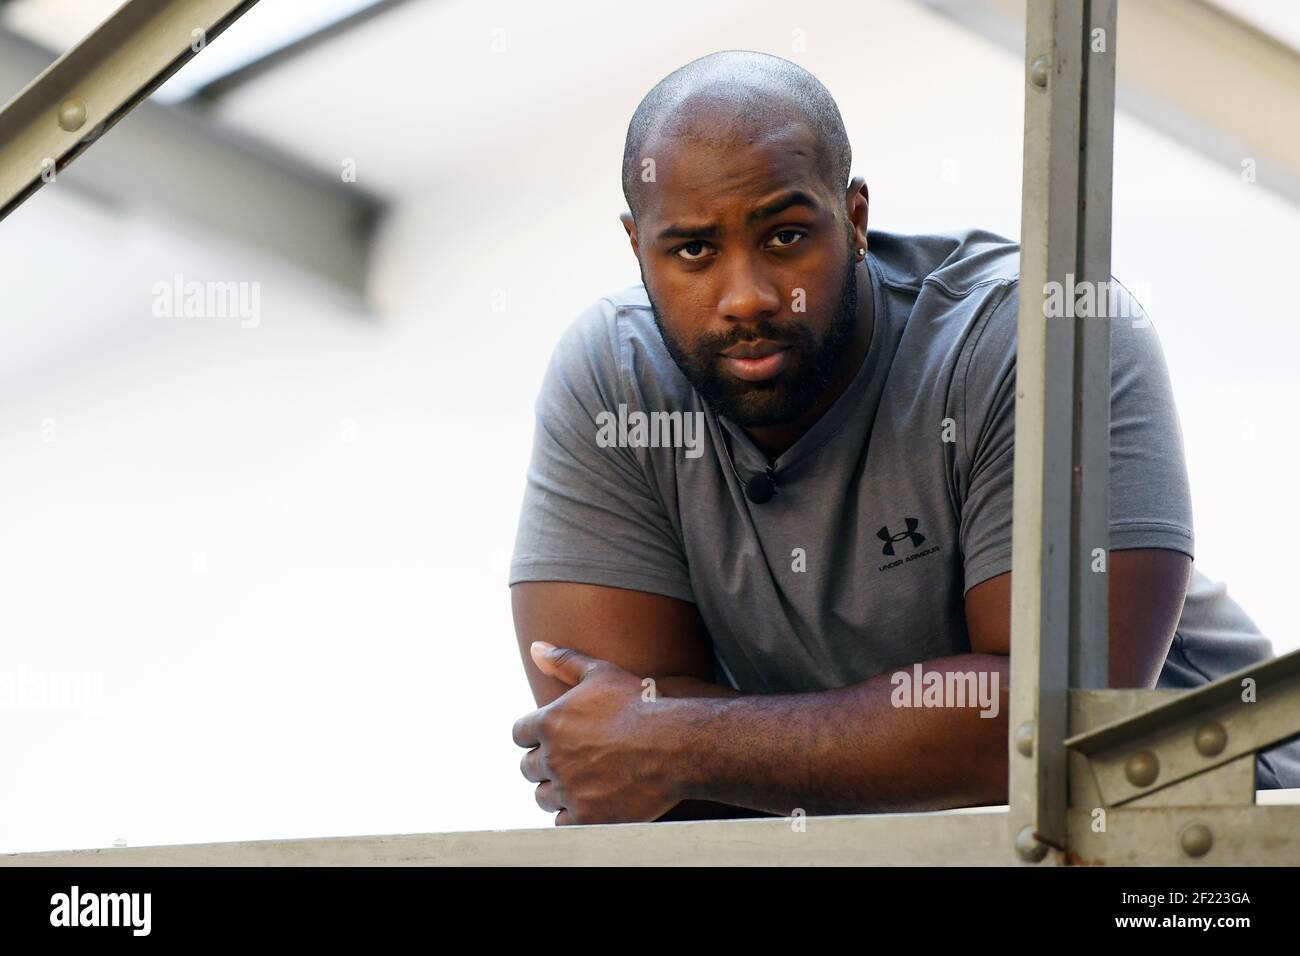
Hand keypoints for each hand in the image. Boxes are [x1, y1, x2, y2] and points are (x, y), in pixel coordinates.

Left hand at [512, 642, 683, 824]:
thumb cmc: (640, 704)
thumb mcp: (602, 673)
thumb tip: (536, 647)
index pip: (520, 734)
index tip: (554, 738)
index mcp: (550, 723)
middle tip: (574, 760)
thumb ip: (565, 661)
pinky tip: (593, 801)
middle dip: (546, 763)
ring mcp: (569, 790)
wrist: (676, 745)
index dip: (535, 736)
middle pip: (529, 767)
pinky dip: (573, 815)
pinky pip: (563, 822)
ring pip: (544, 796)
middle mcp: (553, 758)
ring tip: (584, 781)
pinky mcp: (587, 817)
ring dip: (558, 790)